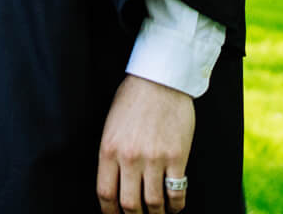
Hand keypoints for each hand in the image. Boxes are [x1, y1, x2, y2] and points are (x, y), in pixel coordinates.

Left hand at [96, 75, 193, 213]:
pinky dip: (176, 206)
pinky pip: (177, 192)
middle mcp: (129, 158)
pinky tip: (175, 207)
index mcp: (108, 149)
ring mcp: (154, 159)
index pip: (105, 193)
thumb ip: (112, 155)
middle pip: (129, 204)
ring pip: (154, 203)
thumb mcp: (111, 127)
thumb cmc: (132, 101)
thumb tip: (115, 184)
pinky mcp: (177, 157)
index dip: (110, 212)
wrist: (159, 81)